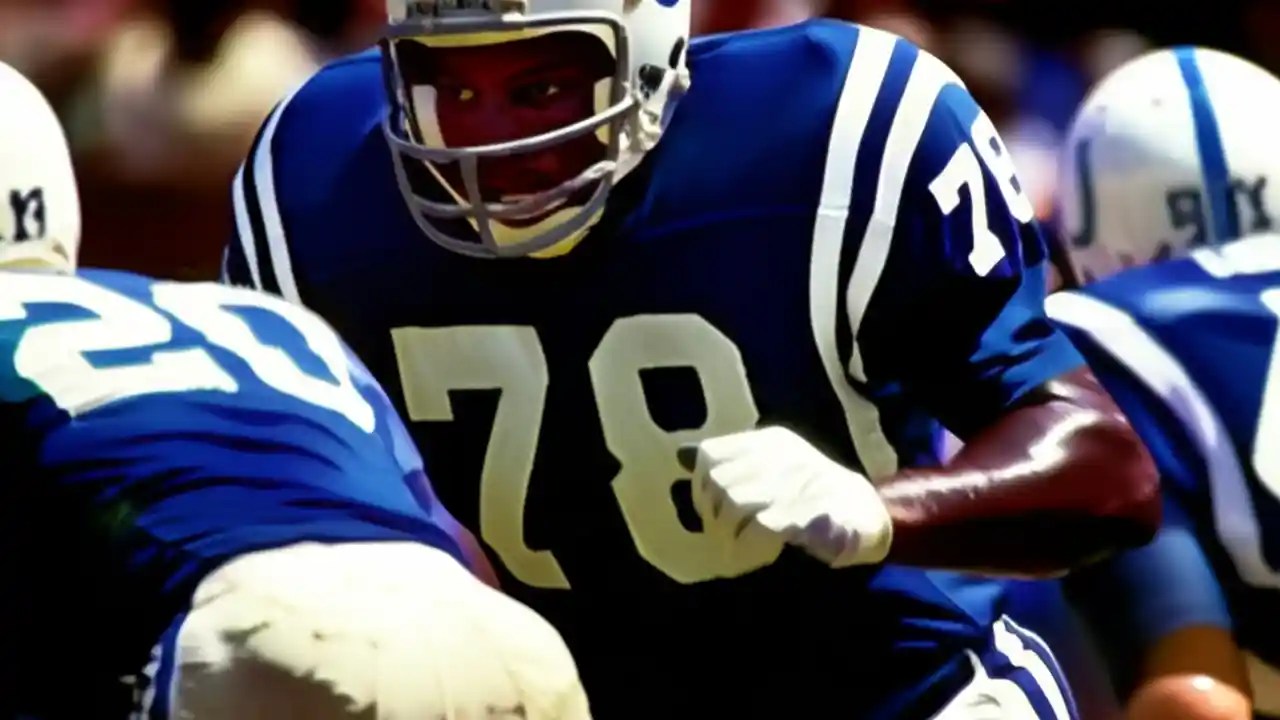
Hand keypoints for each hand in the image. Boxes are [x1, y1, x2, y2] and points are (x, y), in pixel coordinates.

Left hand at [679, 426, 892, 568]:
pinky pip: (760, 528)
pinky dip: (755, 546)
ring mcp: (797, 481)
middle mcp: (782, 454)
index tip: (715, 511)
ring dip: (734, 534)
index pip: (712, 455)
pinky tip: (768, 552)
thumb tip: (680, 456)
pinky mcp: (807, 513)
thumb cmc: (810, 502)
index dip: (704, 488)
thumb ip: (728, 465)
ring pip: (733, 503)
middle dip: (717, 516)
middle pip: (718, 482)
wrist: (867, 519)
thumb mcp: (769, 474)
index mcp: (770, 442)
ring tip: (750, 547)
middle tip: (733, 537)